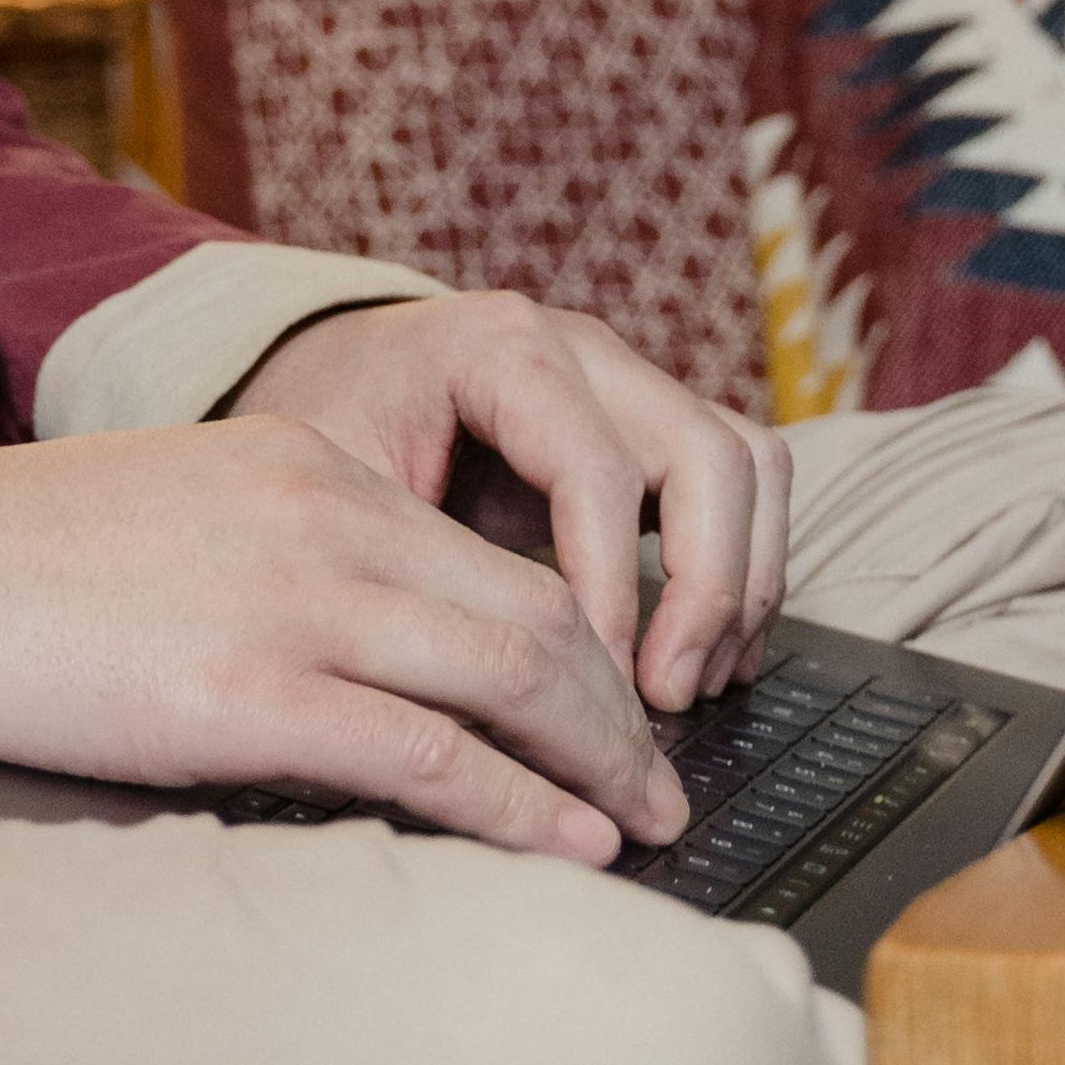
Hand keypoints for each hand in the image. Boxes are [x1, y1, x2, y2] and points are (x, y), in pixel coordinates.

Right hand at [0, 417, 686, 868]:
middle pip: (537, 613)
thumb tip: (379, 685)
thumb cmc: (21, 568)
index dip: (587, 647)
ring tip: (646, 827)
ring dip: (600, 763)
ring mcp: (292, 602)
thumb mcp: (188, 528)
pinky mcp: (244, 692)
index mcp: (314, 470)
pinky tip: (571, 848)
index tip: (620, 719)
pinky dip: (523, 807)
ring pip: (511, 675)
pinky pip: (430, 753)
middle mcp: (327, 517)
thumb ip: (293, 575)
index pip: (499, 559)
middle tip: (664, 788)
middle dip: (620, 713)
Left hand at [230, 292, 788, 716]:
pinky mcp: (647, 427)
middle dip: (706, 590)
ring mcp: (626, 381)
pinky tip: (705, 656)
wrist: (314, 385)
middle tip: (663, 700)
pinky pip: (740, 482)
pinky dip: (742, 566)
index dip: (612, 593)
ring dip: (741, 582)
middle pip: (707, 454)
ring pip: (750, 463)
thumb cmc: (318, 443)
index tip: (603, 691)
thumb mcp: (336, 503)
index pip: (596, 471)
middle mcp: (581, 349)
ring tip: (692, 687)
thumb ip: (408, 581)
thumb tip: (473, 717)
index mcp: (497, 347)